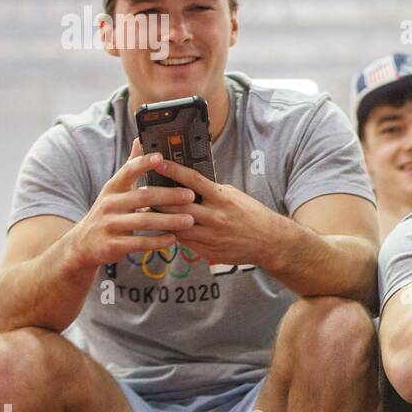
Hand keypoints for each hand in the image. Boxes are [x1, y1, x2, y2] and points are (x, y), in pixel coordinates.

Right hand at [66, 138, 195, 268]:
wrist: (83, 245)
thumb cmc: (109, 211)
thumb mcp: (115, 189)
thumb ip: (131, 166)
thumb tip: (141, 139)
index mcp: (113, 187)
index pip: (128, 171)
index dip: (143, 164)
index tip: (161, 158)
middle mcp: (109, 204)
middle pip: (143, 197)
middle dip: (169, 196)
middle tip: (191, 196)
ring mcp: (109, 225)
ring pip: (144, 221)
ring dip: (169, 220)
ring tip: (190, 220)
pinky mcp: (112, 245)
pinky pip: (139, 243)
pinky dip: (158, 241)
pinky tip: (173, 239)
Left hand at [151, 150, 282, 267]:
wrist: (269, 242)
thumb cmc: (251, 214)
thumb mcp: (234, 196)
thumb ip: (211, 191)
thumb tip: (189, 183)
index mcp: (222, 198)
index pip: (193, 180)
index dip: (173, 170)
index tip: (157, 161)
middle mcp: (215, 217)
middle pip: (177, 206)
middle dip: (157, 199)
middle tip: (141, 191)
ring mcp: (210, 236)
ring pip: (176, 226)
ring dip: (160, 219)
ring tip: (146, 212)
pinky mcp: (208, 251)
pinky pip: (184, 241)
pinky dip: (172, 233)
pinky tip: (163, 229)